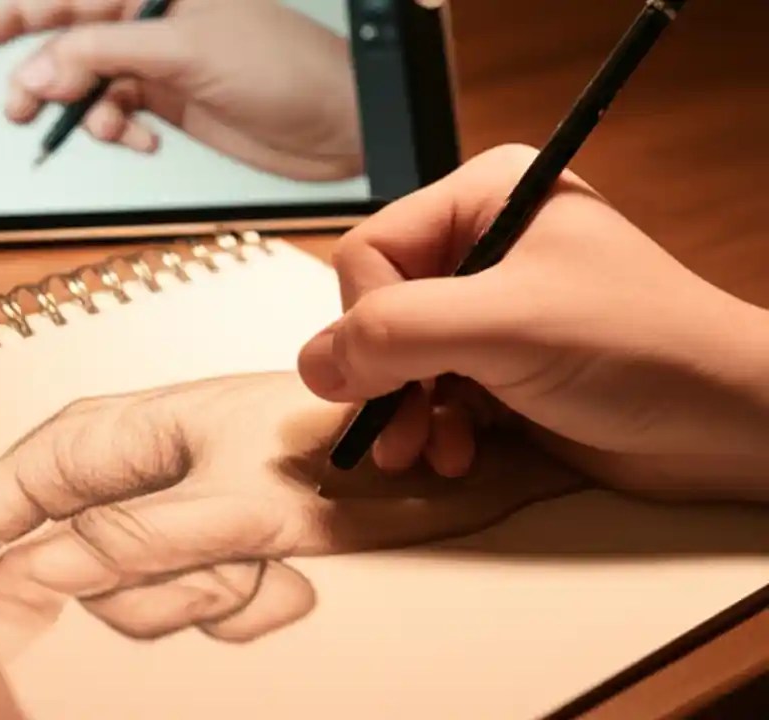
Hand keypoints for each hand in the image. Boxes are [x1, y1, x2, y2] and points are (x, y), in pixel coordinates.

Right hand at [0, 0, 363, 180]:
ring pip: (89, 80)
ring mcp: (160, 60)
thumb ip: (105, 52)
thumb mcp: (186, 51)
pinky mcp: (170, 100)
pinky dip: (118, 127)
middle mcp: (153, 17)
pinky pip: (118, 111)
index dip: (12, 14)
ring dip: (78, 108)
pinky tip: (138, 135)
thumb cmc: (286, 67)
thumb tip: (40, 64)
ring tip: (83, 125)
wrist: (338, 124)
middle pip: (69, 37)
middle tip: (15, 106)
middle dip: (38, 71)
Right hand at [0, 372, 581, 659]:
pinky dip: (241, 606)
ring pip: (128, 607)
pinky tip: (291, 564)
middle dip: (139, 584)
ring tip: (273, 547)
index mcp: (114, 437)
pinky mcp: (212, 555)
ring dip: (206, 594)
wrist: (455, 449)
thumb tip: (44, 575)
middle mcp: (130, 477)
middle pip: (56, 573)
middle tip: (217, 558)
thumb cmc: (353, 437)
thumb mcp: (244, 493)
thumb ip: (140, 539)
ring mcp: (169, 520)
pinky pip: (187, 617)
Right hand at [299, 144, 768, 502]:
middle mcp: (483, 245)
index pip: (372, 253)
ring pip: (400, 359)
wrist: (728, 424)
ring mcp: (493, 309)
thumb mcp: (505, 326)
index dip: (365, 321)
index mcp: (485, 197)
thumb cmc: (639, 349)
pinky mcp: (503, 365)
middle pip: (380, 310)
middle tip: (392, 434)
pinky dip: (434, 428)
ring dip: (403, 413)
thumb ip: (398, 335)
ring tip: (422, 454)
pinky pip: (432, 393)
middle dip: (383, 378)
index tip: (380, 381)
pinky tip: (457, 453)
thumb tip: (313, 364)